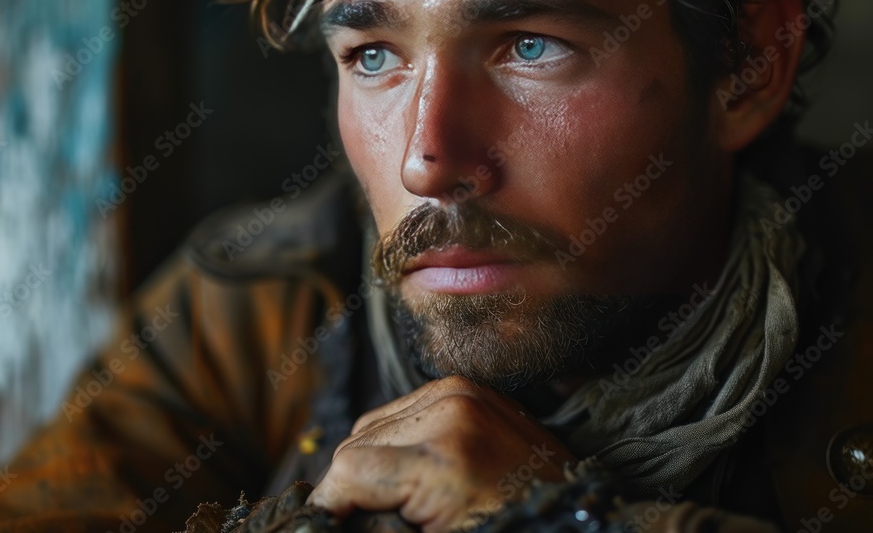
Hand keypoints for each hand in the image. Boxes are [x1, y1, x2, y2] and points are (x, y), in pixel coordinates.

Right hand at [306, 375, 574, 532]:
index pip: (347, 470)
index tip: (327, 527)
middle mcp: (450, 410)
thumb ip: (379, 529)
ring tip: (393, 500)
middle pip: (356, 443)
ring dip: (371, 462)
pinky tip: (413, 471)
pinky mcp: (467, 389)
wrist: (581, 517)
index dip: (329, 507)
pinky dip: (396, 440)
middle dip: (351, 488)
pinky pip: (403, 411)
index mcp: (445, 459)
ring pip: (374, 424)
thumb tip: (325, 521)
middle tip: (366, 520)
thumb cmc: (512, 532)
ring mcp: (461, 393)